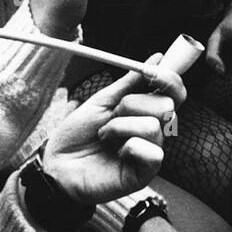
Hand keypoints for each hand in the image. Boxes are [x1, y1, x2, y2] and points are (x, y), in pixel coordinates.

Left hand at [42, 60, 185, 204]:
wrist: (57, 164)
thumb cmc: (78, 135)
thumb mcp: (102, 100)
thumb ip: (131, 81)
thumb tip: (158, 58)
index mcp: (145, 111)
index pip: (174, 93)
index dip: (170, 79)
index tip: (152, 72)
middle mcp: (152, 130)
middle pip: (167, 106)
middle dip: (133, 104)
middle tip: (112, 114)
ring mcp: (150, 151)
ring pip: (153, 126)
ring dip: (120, 127)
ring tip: (104, 136)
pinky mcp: (145, 173)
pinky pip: (152, 153)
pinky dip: (130, 148)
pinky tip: (117, 155)